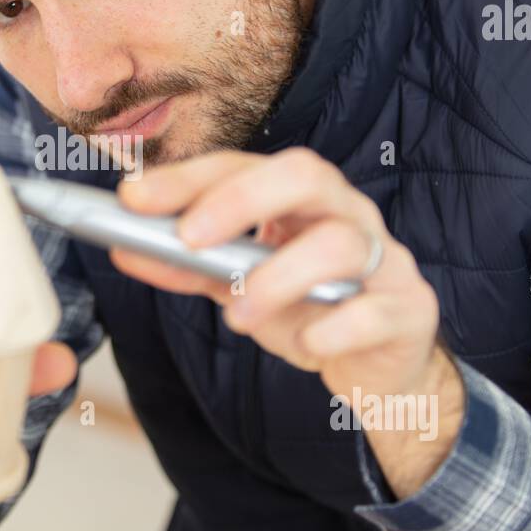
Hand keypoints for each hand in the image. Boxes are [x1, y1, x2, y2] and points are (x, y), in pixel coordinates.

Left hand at [111, 149, 462, 496]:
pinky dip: (333, 327)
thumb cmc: (308, 308)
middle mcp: (343, 213)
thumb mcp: (238, 285)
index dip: (188, 179)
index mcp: (298, 198)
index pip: (242, 166)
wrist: (378, 364)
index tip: (133, 198)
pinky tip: (307, 342)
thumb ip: (186, 266)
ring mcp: (383, 259)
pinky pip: (374, 310)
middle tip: (191, 238)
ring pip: (340, 243)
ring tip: (239, 314)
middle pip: (305, 174)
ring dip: (278, 278)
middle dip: (242, 199)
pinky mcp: (407, 309)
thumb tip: (123, 247)